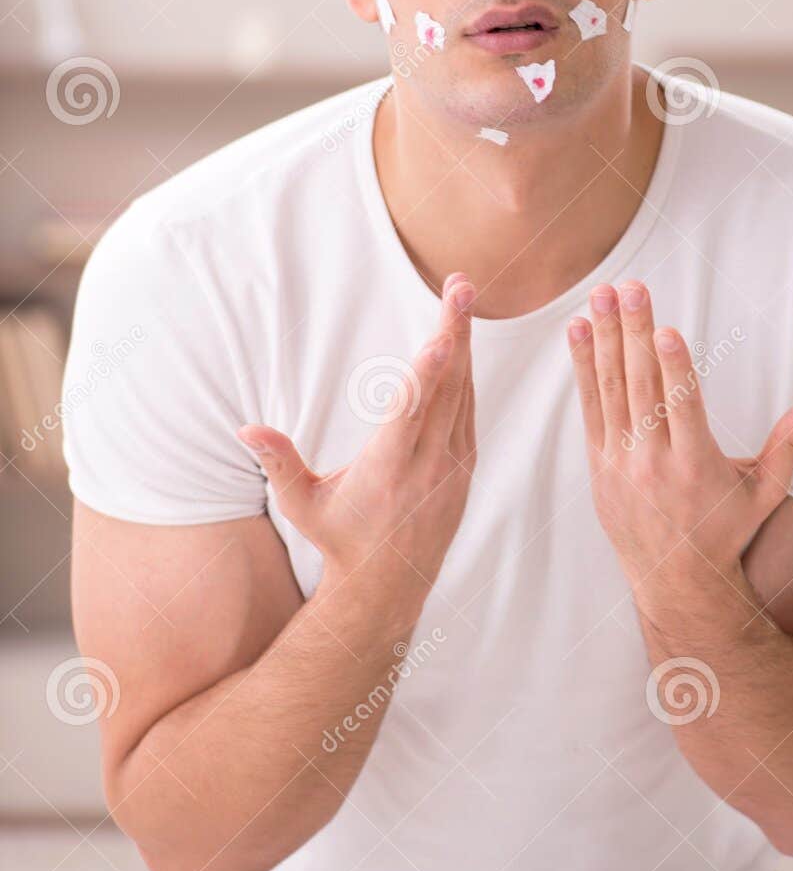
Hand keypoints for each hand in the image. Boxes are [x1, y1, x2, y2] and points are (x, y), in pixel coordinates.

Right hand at [237, 272, 476, 616]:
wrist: (388, 585)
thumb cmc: (338, 538)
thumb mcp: (302, 506)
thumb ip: (279, 464)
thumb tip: (246, 429)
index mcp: (387, 472)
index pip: (409, 416)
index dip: (426, 375)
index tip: (441, 340)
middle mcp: (427, 467)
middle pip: (446, 390)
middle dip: (454, 334)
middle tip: (460, 286)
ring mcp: (452, 467)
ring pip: (463, 395)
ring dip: (463, 344)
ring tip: (462, 296)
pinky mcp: (464, 467)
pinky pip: (468, 410)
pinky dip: (465, 374)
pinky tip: (462, 341)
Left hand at [566, 279, 792, 631]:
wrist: (674, 581)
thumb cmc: (726, 530)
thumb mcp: (764, 492)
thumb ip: (788, 444)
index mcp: (696, 465)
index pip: (682, 408)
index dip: (673, 367)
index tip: (666, 329)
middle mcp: (653, 463)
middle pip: (643, 388)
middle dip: (634, 333)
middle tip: (631, 287)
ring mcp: (621, 463)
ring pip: (612, 391)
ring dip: (604, 339)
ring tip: (601, 295)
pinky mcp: (599, 464)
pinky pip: (591, 407)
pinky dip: (584, 368)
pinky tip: (579, 331)